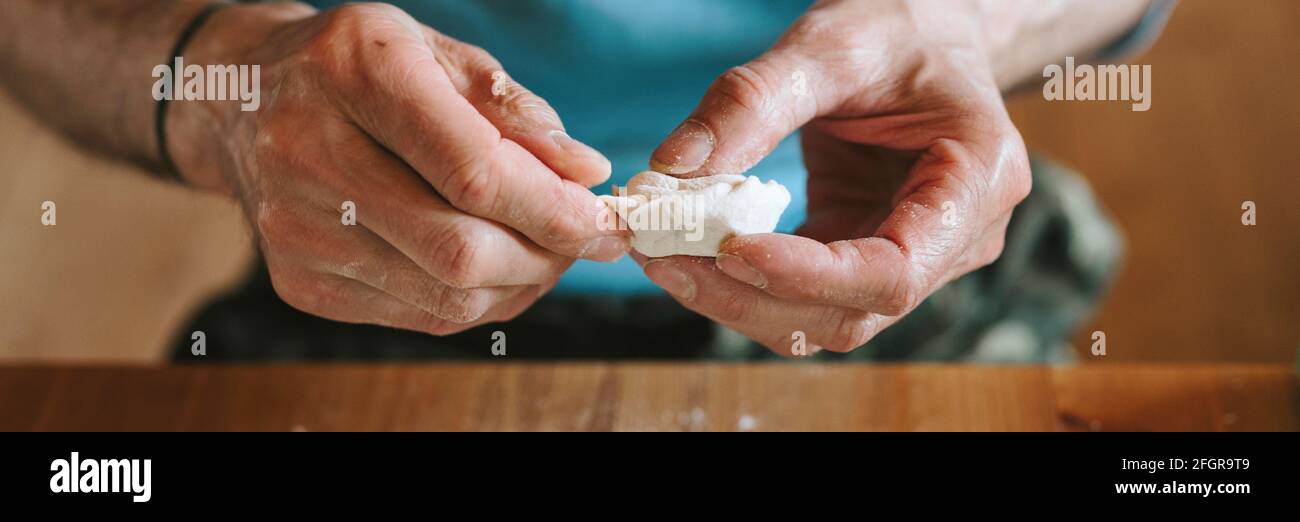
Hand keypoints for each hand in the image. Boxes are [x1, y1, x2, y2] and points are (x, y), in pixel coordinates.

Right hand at [171, 3, 627, 333]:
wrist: (239, 98)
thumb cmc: (357, 68)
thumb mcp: (437, 53)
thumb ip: (514, 111)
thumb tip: (584, 173)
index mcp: (355, 73)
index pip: (473, 172)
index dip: (554, 211)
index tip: (606, 222)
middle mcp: (311, 153)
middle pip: (459, 249)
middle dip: (545, 257)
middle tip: (583, 240)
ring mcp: (296, 228)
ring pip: (445, 297)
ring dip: (519, 284)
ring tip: (543, 250)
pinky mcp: (298, 281)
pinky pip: (418, 316)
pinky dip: (476, 301)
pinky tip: (492, 266)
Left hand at [641, 0, 1030, 354]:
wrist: (926, 31)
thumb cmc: (896, 28)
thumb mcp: (830, 44)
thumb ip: (753, 101)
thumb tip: (672, 167)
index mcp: (978, 180)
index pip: (894, 271)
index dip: (808, 276)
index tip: (729, 250)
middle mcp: (958, 238)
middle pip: (853, 313)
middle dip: (752, 297)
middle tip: (663, 259)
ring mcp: (914, 257)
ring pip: (823, 320)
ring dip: (740, 301)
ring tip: (664, 258)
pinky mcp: (865, 256)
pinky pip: (805, 295)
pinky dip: (745, 284)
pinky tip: (690, 254)